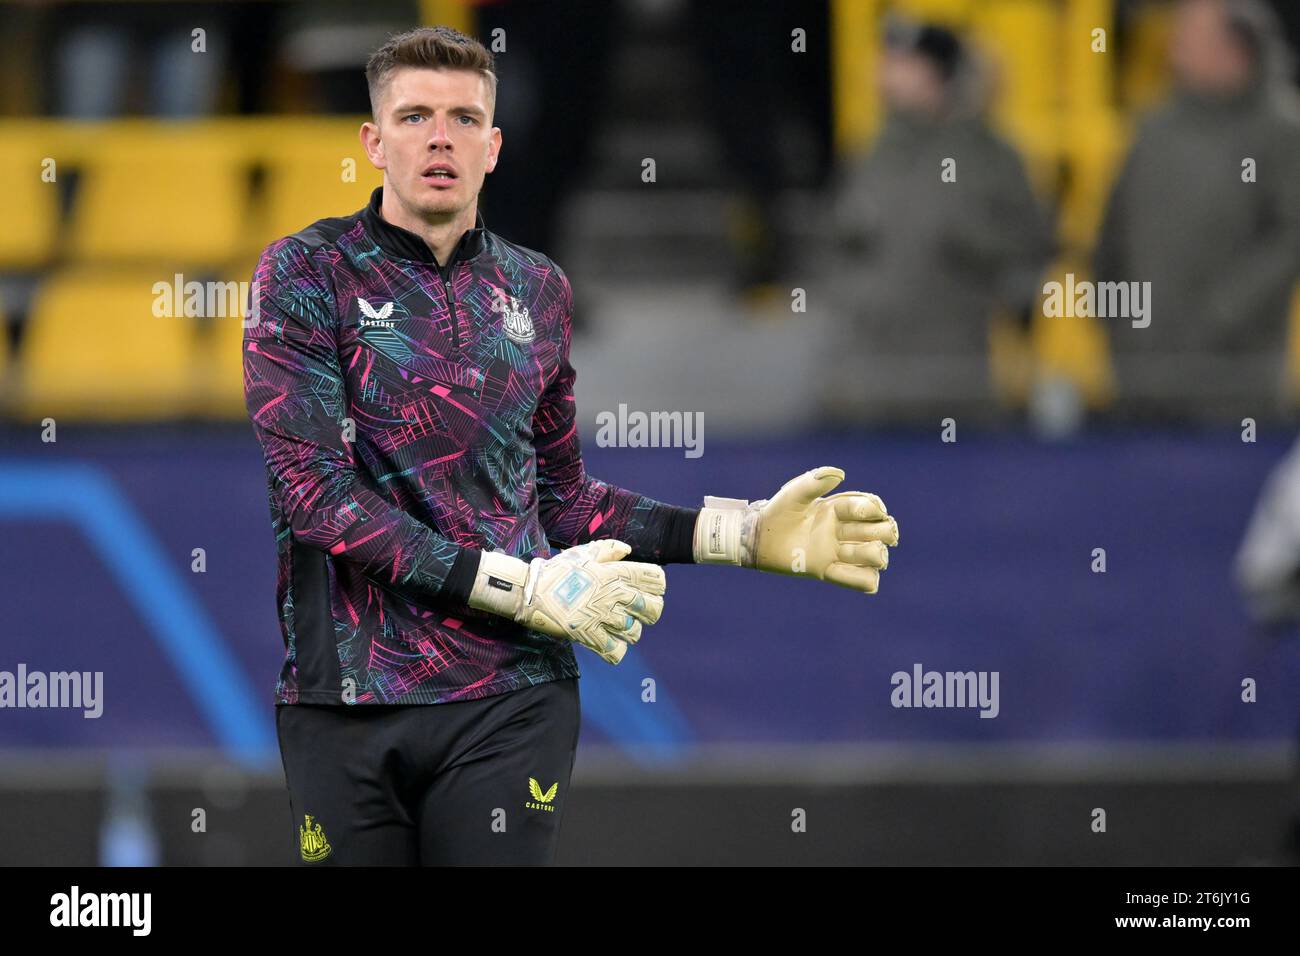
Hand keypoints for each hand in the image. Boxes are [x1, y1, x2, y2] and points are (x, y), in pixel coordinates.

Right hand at [469, 540, 666, 663]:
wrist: (531, 591)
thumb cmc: (558, 570)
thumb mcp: (584, 552)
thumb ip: (609, 549)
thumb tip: (628, 550)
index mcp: (615, 573)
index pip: (656, 579)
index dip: (657, 586)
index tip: (650, 589)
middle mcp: (614, 595)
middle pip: (653, 609)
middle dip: (650, 612)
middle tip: (638, 613)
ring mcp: (602, 617)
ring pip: (635, 632)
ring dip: (630, 632)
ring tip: (618, 628)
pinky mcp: (589, 636)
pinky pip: (616, 651)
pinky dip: (615, 651)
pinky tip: (608, 644)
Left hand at [693, 466, 897, 593]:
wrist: (757, 538)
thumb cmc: (776, 512)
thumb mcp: (794, 493)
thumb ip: (815, 481)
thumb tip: (840, 473)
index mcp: (838, 509)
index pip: (869, 507)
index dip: (875, 509)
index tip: (874, 510)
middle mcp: (843, 531)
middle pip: (881, 532)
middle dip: (885, 532)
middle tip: (879, 535)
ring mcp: (838, 552)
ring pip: (875, 557)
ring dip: (875, 555)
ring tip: (863, 552)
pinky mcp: (828, 572)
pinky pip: (861, 581)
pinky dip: (864, 579)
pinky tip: (847, 570)